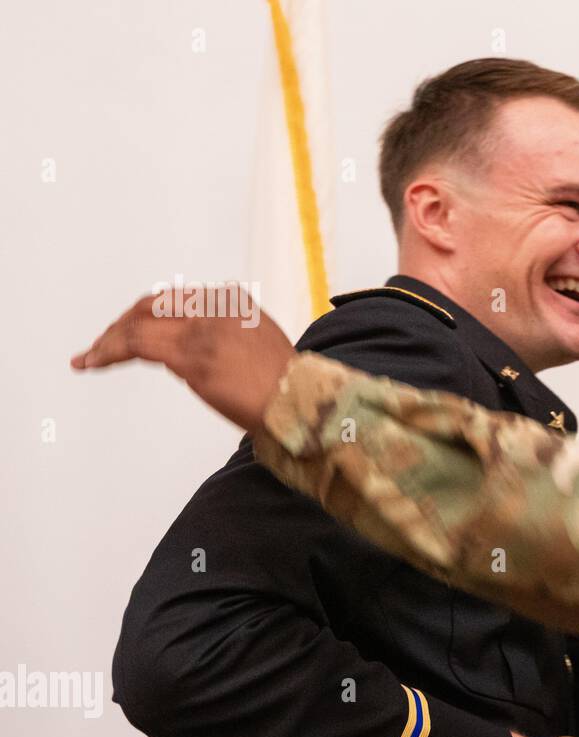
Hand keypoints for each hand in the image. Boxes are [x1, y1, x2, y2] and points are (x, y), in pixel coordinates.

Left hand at [70, 288, 293, 433]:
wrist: (302, 405)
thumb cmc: (286, 391)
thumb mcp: (258, 349)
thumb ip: (226, 340)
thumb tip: (189, 356)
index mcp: (235, 300)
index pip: (177, 301)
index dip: (147, 317)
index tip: (129, 335)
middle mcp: (216, 306)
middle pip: (152, 305)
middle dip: (122, 324)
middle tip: (101, 346)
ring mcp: (202, 329)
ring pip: (137, 323)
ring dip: (108, 341)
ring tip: (88, 358)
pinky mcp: (191, 355)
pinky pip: (135, 344)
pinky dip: (106, 352)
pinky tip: (91, 362)